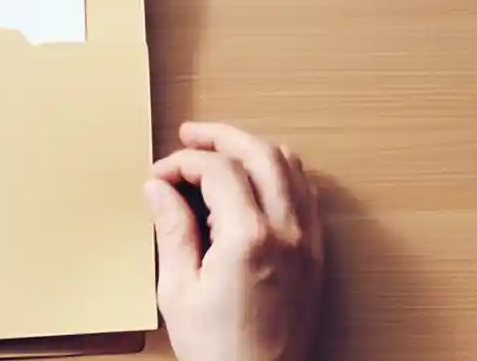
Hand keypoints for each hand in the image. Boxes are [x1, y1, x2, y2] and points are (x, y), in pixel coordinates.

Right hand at [145, 123, 323, 360]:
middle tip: (190, 137)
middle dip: (221, 137)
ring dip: (253, 149)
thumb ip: (171, 230)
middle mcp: (287, 233)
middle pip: (260, 153)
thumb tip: (158, 189)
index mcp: (249, 239)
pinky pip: (306, 193)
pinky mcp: (318, 255)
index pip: (218, 169)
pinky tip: (253, 182)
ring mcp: (309, 242)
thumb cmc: (220, 352)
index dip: (183, 162)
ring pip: (291, 166)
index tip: (160, 175)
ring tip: (220, 153)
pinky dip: (279, 173)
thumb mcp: (178, 291)